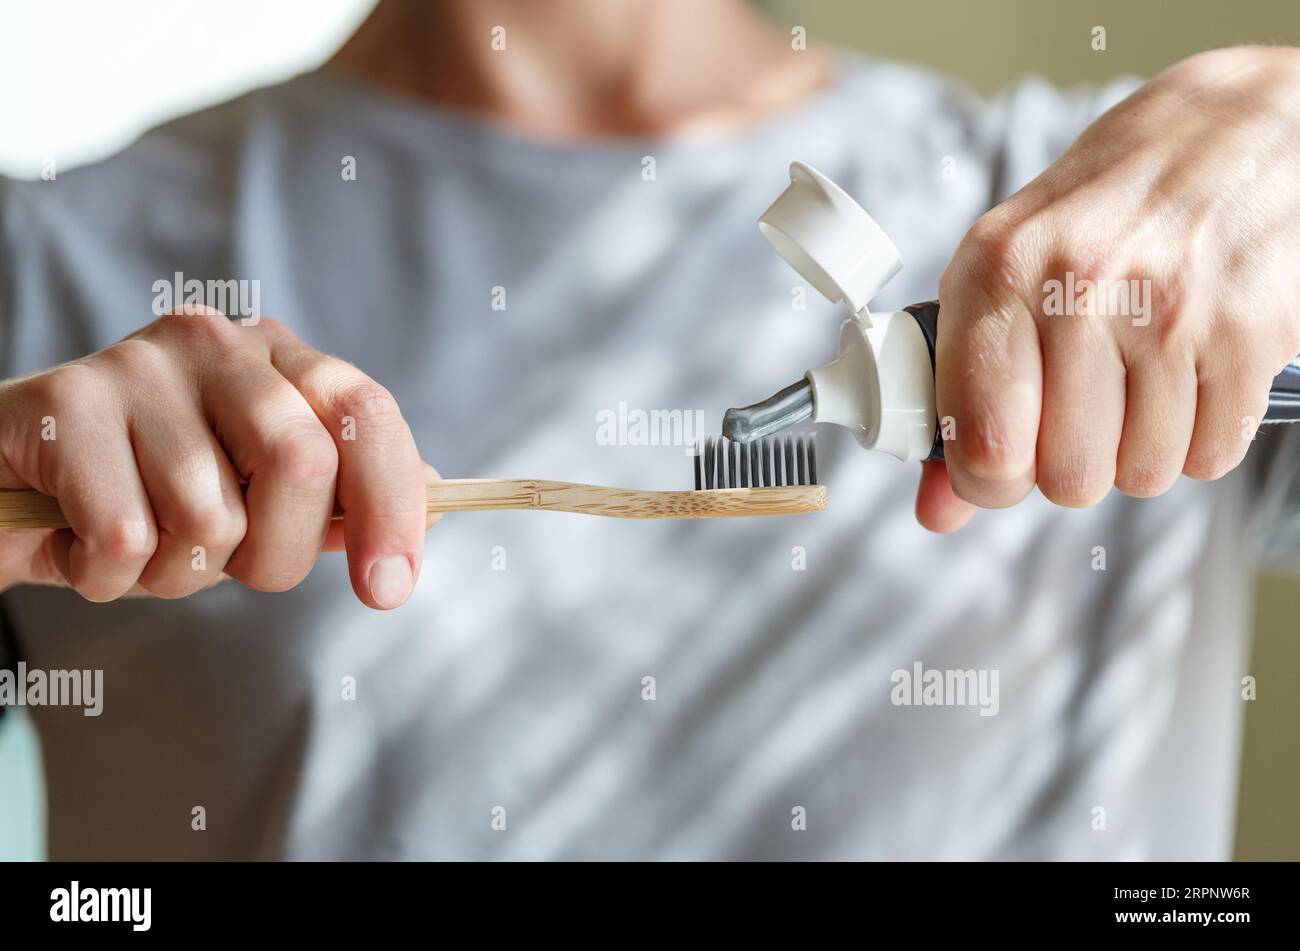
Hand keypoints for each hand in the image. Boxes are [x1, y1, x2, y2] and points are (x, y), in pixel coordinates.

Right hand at [0, 308, 435, 607]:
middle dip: (274, 554)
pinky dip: (109, 577)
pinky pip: (127, 539)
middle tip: (223, 565)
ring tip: (137, 545)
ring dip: (177, 573)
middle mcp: (219, 344)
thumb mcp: (254, 503)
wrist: (9, 488)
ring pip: (210, 516)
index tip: (389, 589)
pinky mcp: (64, 401)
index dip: (392, 505)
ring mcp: (139, 364)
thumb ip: (337, 502)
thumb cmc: (148, 498)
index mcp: (281, 360)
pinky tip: (80, 544)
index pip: (368, 414)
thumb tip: (438, 505)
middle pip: (301, 461)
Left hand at [917, 46, 1299, 531]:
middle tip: (1083, 406)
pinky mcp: (1249, 330)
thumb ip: (962, 399)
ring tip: (1140, 377)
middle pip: (1067, 479)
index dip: (989, 479)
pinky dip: (1200, 435)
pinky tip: (1189, 373)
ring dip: (1139, 448)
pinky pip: (1211, 456)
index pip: (983, 447)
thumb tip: (937, 512)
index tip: (1003, 459)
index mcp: (997, 271)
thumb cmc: (1100, 214)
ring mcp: (1171, 308)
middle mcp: (1079, 286)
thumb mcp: (1005, 279)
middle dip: (1072, 462)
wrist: (1231, 132)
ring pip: (1141, 475)